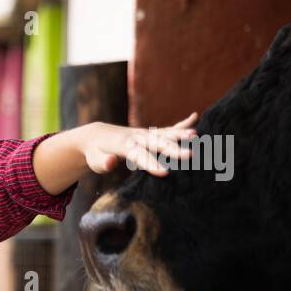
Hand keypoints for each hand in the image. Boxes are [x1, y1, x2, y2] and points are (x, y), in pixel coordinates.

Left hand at [84, 112, 198, 176]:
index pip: (139, 155)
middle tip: (190, 156)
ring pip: (165, 134)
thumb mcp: (94, 160)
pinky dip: (181, 124)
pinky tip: (195, 117)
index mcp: (123, 146)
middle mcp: (137, 137)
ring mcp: (145, 133)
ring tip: (196, 135)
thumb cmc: (95, 153)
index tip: (165, 173)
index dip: (151, 164)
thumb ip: (103, 162)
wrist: (96, 136)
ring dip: (180, 134)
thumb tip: (111, 162)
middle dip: (173, 150)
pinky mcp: (150, 133)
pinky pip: (167, 129)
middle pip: (157, 143)